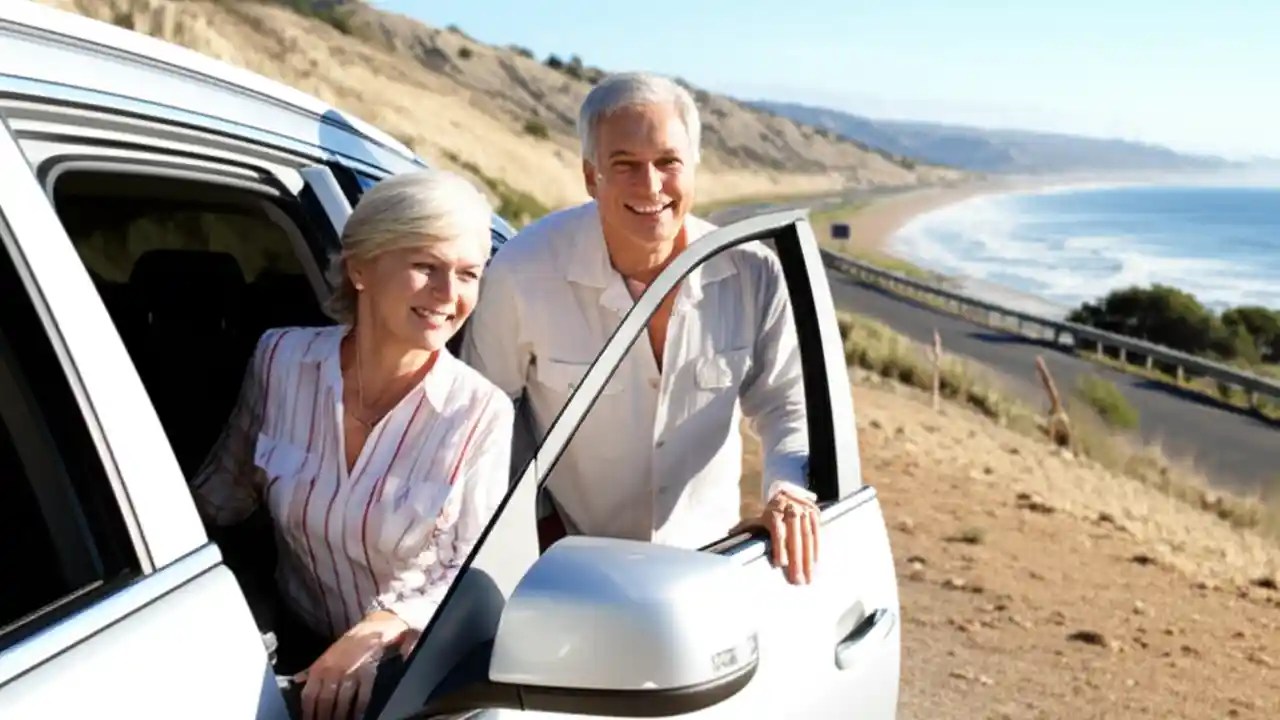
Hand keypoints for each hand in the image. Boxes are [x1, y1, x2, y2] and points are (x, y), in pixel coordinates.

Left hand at [293, 611, 409, 719]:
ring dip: (340, 716)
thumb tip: (294, 680)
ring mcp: (350, 673)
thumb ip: (309, 670)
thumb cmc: (344, 647)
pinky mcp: (367, 674)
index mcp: (319, 668)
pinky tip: (357, 717)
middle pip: (325, 701)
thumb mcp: (323, 657)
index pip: (309, 695)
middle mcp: (332, 671)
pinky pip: (362, 696)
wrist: (369, 633)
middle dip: (323, 717)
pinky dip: (359, 709)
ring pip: (342, 701)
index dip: (308, 712)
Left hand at [733, 484, 820, 584]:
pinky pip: (816, 533)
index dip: (780, 548)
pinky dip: (816, 548)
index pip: (778, 532)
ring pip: (807, 538)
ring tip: (808, 577)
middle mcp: (790, 510)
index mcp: (774, 513)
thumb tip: (731, 533)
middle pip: (794, 538)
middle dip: (797, 561)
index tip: (781, 564)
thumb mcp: (758, 516)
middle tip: (797, 580)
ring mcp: (804, 511)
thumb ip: (747, 526)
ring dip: (808, 559)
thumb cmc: (770, 511)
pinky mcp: (815, 512)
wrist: (787, 491)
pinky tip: (815, 562)